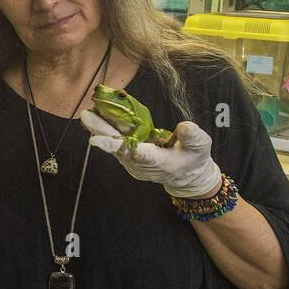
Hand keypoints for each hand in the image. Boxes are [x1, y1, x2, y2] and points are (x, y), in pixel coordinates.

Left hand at [80, 110, 221, 198]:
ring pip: (114, 143)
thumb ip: (193, 138)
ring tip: (89, 113)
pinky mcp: (130, 157)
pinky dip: (107, 131)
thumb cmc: (194, 159)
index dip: (114, 146)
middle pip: (118, 146)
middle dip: (101, 131)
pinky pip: (117, 142)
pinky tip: (99, 116)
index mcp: (159, 162)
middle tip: (87, 116)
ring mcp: (133, 161)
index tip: (96, 140)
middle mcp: (141, 164)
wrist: (187, 176)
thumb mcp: (201, 147)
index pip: (134, 153)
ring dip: (101, 129)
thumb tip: (183, 126)